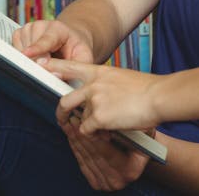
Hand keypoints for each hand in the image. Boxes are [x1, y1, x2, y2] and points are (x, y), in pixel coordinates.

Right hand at [12, 19, 93, 62]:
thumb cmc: (77, 48)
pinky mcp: (19, 34)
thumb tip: (54, 75)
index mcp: (58, 29)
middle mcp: (40, 26)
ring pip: (22, 55)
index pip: (45, 41)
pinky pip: (15, 53)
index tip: (26, 54)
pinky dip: (26, 59)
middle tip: (50, 70)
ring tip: (47, 59)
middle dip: (38, 66)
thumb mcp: (84, 57)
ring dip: (33, 63)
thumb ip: (72, 67)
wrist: (70, 37)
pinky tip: (38, 56)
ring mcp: (27, 29)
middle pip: (31, 53)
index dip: (35, 49)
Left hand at [44, 58, 162, 134]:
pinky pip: (87, 130)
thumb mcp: (123, 78)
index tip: (39, 64)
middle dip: (61, 113)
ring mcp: (94, 100)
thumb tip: (99, 97)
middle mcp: (93, 84)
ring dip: (90, 127)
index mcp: (100, 72)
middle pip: (65, 100)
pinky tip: (109, 132)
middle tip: (62, 119)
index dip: (53, 67)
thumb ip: (107, 85)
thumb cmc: (147, 89)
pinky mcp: (97, 116)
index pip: (70, 66)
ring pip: (80, 119)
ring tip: (105, 129)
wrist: (159, 96)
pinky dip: (96, 134)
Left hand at [60, 115, 151, 190]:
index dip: (94, 138)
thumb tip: (105, 121)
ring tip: (70, 125)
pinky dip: (76, 149)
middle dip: (81, 137)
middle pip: (93, 156)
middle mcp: (117, 180)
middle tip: (73, 120)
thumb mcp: (142, 131)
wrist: (144, 152)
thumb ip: (125, 129)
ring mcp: (106, 183)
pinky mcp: (96, 182)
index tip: (84, 124)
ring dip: (75, 141)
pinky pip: (82, 164)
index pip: (106, 152)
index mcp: (129, 170)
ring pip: (85, 159)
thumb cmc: (144, 139)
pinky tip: (71, 136)